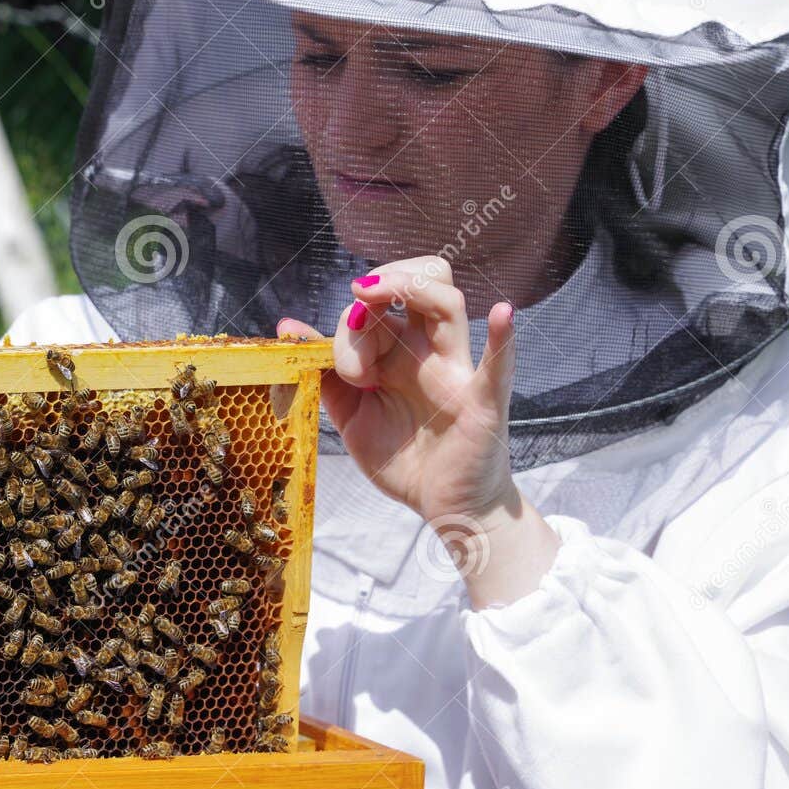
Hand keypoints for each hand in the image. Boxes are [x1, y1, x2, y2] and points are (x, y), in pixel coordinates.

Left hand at [277, 256, 557, 605]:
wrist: (445, 506)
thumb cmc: (402, 457)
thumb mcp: (350, 413)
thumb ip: (322, 372)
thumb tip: (286, 327)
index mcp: (400, 351)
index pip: (377, 308)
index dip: (350, 325)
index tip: (342, 369)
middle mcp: (429, 351)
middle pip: (424, 281)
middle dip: (387, 281)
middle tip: (359, 297)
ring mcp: (457, 372)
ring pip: (449, 304)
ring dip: (412, 288)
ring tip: (375, 292)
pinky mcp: (481, 404)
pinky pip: (497, 366)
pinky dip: (502, 339)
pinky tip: (501, 314)